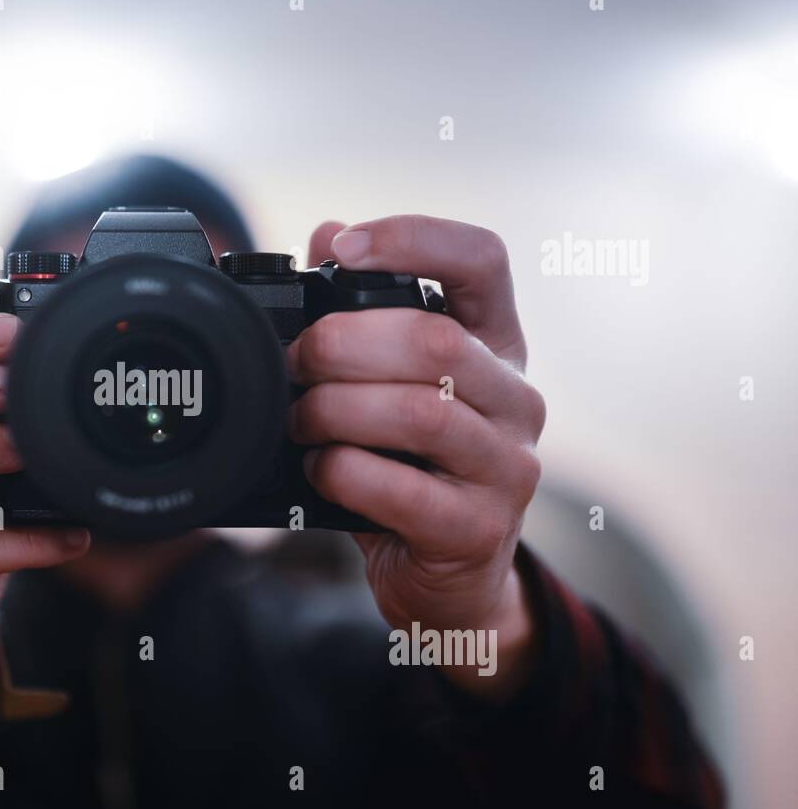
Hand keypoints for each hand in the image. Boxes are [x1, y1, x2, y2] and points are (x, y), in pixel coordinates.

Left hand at [287, 216, 545, 697]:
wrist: (448, 579)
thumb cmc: (410, 468)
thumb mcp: (389, 385)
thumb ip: (362, 312)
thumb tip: (326, 230)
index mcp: (495, 345)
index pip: (483, 260)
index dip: (414, 238)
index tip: (341, 250)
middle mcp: (516, 397)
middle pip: (434, 339)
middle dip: (342, 344)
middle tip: (293, 364)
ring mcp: (508, 466)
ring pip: (421, 412)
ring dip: (336, 411)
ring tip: (298, 421)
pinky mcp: (481, 528)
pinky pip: (403, 490)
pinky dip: (344, 473)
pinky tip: (321, 470)